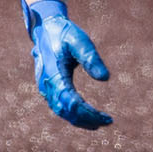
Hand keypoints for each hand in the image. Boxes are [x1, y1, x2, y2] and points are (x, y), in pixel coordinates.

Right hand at [25, 2, 111, 128]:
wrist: (45, 29)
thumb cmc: (64, 33)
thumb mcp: (79, 40)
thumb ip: (91, 58)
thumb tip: (105, 78)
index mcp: (53, 73)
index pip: (70, 100)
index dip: (87, 112)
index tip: (104, 117)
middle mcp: (47, 84)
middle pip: (66, 110)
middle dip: (87, 119)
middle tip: (107, 121)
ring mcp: (45, 88)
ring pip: (62, 111)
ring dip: (81, 119)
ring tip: (101, 122)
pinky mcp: (48, 89)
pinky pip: (60, 107)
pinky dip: (74, 114)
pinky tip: (88, 116)